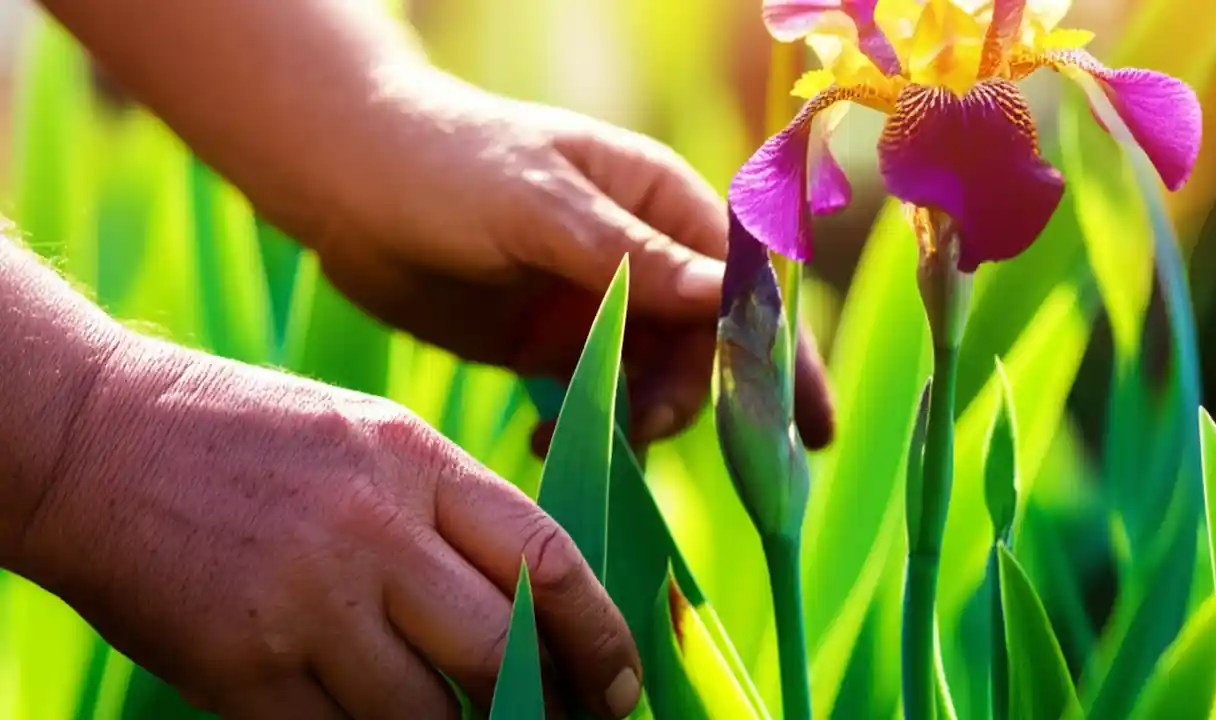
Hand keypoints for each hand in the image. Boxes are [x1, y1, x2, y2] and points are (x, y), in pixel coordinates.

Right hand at [17, 333, 640, 718]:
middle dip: (549, 704)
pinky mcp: (243, 670)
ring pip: (427, 716)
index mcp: (415, 462)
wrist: (99, 440)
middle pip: (502, 649)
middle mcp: (372, 532)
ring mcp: (306, 604)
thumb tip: (532, 600)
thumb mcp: (371, 437)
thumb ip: (452, 510)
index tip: (622, 680)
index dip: (600, 632)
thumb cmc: (250, 434)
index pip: (547, 557)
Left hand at [311, 84, 834, 448]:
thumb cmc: (444, 163)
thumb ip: (631, 257)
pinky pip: (602, 398)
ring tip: (592, 437)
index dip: (780, 352)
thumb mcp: (539, 205)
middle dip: (701, 397)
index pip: (744, 283)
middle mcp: (644, 256)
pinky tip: (549, 442)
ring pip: (660, 380)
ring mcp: (601, 304)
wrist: (344, 182)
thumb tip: (730, 304)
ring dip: (644, 420)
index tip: (804, 425)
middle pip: (709, 344)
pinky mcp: (556, 344)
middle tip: (648, 431)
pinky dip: (594, 428)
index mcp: (659, 202)